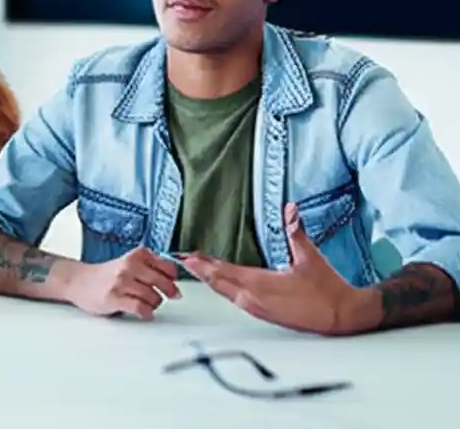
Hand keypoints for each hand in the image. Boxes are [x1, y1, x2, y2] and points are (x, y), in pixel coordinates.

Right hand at [65, 247, 180, 319]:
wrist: (77, 281)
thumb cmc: (104, 275)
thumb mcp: (127, 263)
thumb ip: (148, 267)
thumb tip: (172, 278)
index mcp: (135, 255)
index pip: (166, 266)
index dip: (173, 276)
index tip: (173, 281)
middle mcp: (129, 266)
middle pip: (162, 281)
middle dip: (170, 291)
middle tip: (172, 295)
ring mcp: (121, 283)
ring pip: (152, 296)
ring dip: (155, 303)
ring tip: (150, 304)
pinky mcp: (114, 298)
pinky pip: (140, 308)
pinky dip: (147, 313)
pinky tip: (145, 313)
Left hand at [180, 203, 370, 335]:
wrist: (343, 316)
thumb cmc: (327, 289)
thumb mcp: (310, 257)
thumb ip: (296, 232)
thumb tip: (290, 210)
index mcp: (261, 284)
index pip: (224, 272)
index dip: (204, 264)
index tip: (187, 256)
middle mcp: (254, 298)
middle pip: (219, 283)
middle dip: (201, 270)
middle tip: (184, 259)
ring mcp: (258, 309)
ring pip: (226, 293)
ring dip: (211, 280)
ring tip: (198, 268)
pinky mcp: (264, 315)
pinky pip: (236, 300)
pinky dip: (224, 290)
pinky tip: (222, 285)